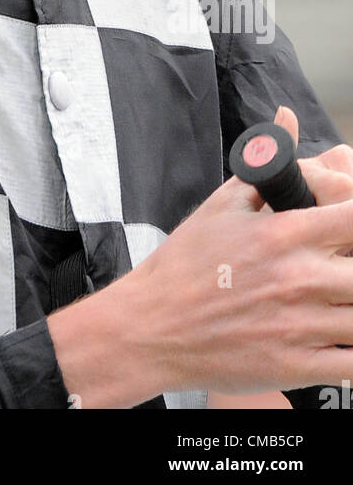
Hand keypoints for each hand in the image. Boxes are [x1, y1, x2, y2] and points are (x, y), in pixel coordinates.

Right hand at [48, 103, 352, 405]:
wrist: (151, 326)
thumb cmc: (186, 262)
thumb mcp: (223, 203)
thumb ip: (267, 163)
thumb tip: (287, 117)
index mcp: (283, 234)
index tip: (349, 222)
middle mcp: (297, 278)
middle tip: (340, 263)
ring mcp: (299, 325)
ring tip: (338, 298)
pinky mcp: (296, 367)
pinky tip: (340, 337)